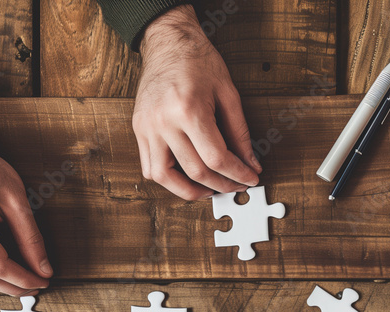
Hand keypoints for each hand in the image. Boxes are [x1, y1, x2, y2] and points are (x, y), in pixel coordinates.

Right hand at [133, 5, 260, 199]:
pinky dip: (167, 178)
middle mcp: (164, 121)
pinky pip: (148, 166)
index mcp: (188, 110)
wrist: (169, 42)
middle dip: (221, 184)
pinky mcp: (139, 129)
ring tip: (209, 190)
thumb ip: (240, 133)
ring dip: (189, 191)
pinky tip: (186, 177)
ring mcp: (147, 127)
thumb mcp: (228, 94)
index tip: (249, 178)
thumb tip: (250, 163)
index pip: (216, 158)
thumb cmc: (198, 62)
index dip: (237, 174)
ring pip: (164, 176)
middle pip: (195, 171)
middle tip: (235, 185)